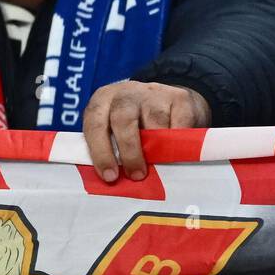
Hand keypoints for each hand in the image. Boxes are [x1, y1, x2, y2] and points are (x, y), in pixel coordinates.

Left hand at [82, 80, 210, 181]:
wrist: (168, 100)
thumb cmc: (135, 124)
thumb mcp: (115, 131)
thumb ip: (112, 150)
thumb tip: (115, 181)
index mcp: (103, 101)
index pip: (95, 125)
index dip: (101, 153)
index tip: (110, 176)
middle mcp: (125, 93)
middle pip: (123, 120)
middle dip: (129, 151)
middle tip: (137, 175)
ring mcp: (153, 93)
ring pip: (154, 121)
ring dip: (156, 149)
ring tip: (159, 166)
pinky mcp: (179, 97)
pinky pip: (179, 124)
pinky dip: (178, 142)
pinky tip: (176, 153)